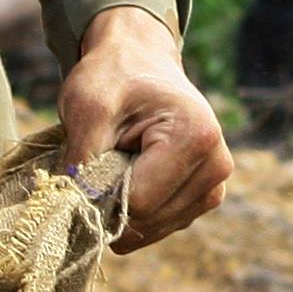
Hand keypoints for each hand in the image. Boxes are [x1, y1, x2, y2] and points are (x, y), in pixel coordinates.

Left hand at [61, 5, 233, 254]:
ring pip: (152, 229)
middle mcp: (217, 166)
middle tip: (103, 155)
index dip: (99, 193)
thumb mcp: (86, 106)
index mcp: (197, 137)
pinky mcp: (205, 198)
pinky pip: (159, 227)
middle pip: (147, 220)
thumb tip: (74, 214)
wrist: (139, 62)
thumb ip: (81, 161)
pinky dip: (134, 211)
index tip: (85, 161)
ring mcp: (215, 185)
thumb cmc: (113, 78)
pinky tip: (130, 174)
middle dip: (111, 200)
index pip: (139, 201)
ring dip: (122, 206)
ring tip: (120, 160)